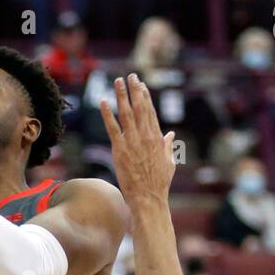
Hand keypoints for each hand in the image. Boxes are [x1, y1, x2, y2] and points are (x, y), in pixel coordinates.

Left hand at [99, 74, 177, 205]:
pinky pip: (112, 128)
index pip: (151, 112)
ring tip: (118, 81)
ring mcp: (133, 142)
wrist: (149, 198)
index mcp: (157, 138)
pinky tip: (103, 101)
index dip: (146, 97)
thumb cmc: (159, 183)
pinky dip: (107, 114)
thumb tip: (170, 134)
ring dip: (122, 96)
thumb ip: (168, 145)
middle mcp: (146, 137)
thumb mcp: (169, 162)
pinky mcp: (120, 150)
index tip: (141, 85)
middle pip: (140, 108)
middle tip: (131, 75)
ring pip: (127, 114)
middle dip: (135, 90)